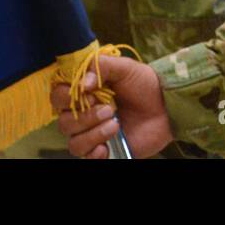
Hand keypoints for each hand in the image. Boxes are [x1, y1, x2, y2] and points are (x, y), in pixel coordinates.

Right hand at [50, 55, 172, 158]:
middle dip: (85, 117)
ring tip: (116, 124)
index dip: (67, 97)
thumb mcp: (124, 68)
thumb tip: (81, 84)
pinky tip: (107, 146)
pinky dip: (94, 153)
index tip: (90, 93)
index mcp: (83, 93)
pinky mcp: (104, 150)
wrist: (167, 106)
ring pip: (74, 142)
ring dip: (93, 134)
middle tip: (110, 108)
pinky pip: (86, 158)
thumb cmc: (144, 84)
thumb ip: (101, 66)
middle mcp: (83, 114)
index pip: (57, 96)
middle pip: (64, 122)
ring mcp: (92, 134)